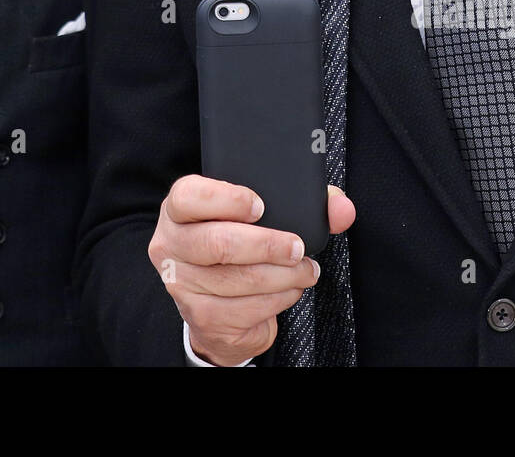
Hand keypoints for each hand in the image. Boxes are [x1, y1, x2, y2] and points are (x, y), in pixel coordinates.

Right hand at [147, 176, 355, 366]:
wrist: (215, 302)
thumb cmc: (238, 244)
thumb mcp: (258, 215)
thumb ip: (303, 203)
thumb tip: (342, 208)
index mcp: (179, 209)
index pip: (189, 196)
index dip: (227, 199)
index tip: (260, 206)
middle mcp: (172, 245)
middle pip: (218, 242)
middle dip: (268, 244)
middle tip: (297, 246)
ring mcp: (183, 285)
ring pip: (239, 279)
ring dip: (283, 276)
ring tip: (304, 270)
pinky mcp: (202, 318)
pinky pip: (247, 309)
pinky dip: (278, 298)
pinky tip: (289, 289)